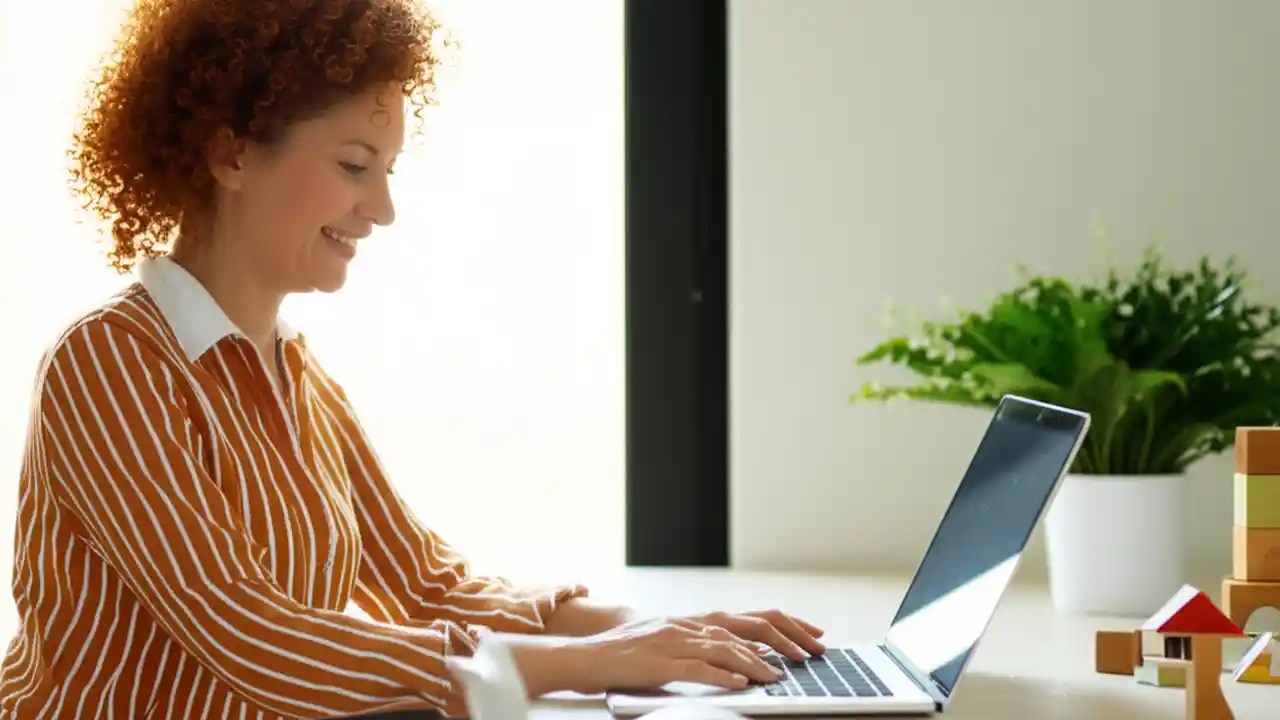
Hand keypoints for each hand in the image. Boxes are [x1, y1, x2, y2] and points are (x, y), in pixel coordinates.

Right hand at [512, 616, 786, 695]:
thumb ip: (701, 648)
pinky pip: (696, 668)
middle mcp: (687, 625)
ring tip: (779, 675)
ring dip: (756, 662)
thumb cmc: (627, 655)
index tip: (811, 635)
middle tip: (809, 654)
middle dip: (782, 640)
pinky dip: (722, 676)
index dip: (783, 625)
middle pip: (744, 628)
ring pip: (724, 648)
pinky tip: (742, 684)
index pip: (748, 618)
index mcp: (693, 620)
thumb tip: (740, 662)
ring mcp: (673, 642)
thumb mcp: (669, 644)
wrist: (587, 655)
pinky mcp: (660, 663)